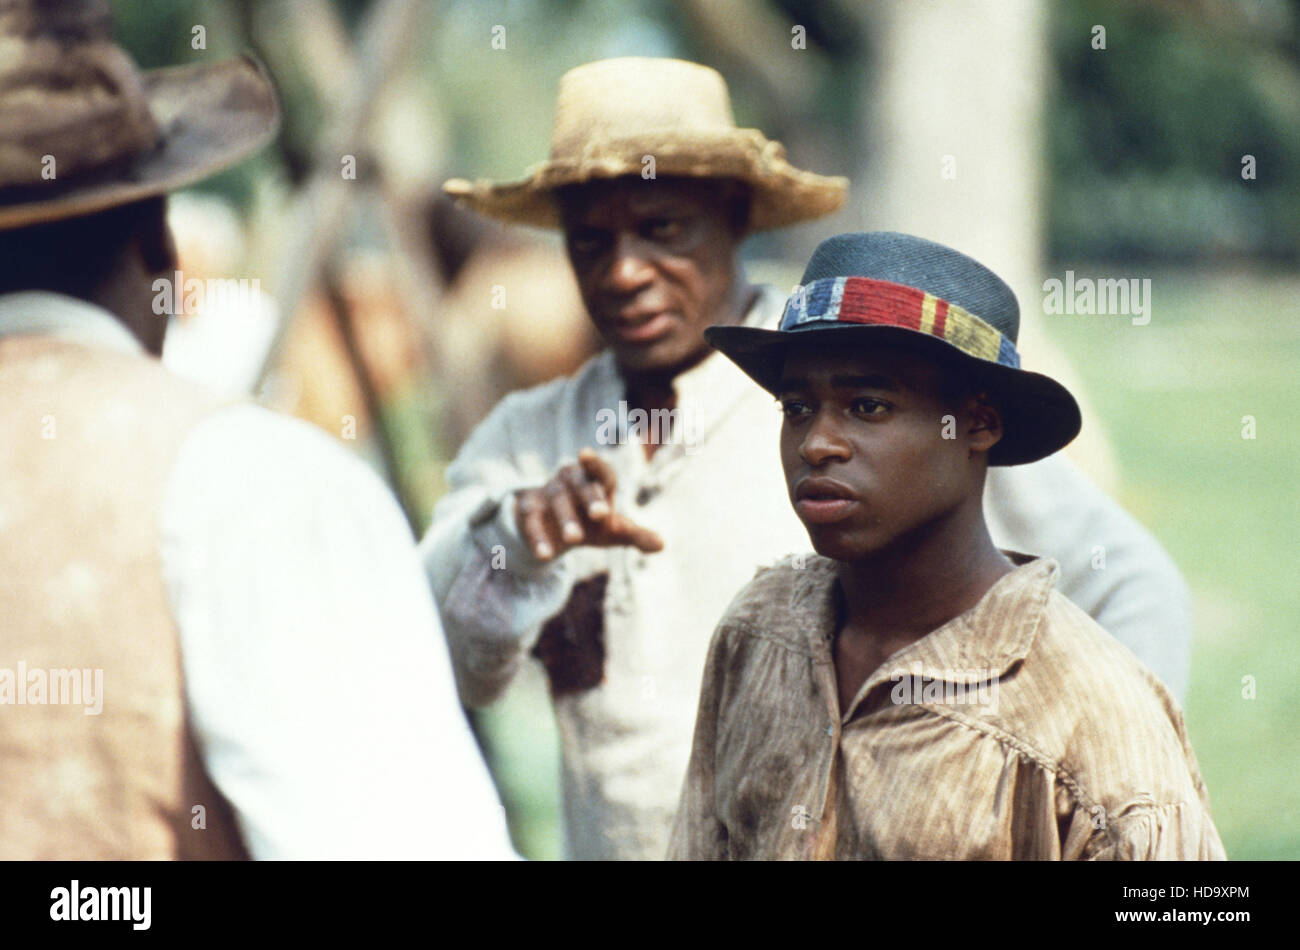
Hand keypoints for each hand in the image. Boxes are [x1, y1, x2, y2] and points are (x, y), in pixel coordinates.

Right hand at [514, 448, 663, 561]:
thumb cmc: (590, 523)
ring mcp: (547, 492)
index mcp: (594, 480)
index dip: (595, 464)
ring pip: (557, 501)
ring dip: (565, 520)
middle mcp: (570, 480)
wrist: (553, 530)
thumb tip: (662, 545)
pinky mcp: (527, 509)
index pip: (599, 470)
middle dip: (590, 498)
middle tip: (601, 515)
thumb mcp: (613, 530)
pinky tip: (544, 555)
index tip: (585, 455)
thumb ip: (637, 535)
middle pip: (581, 484)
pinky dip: (537, 537)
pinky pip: (531, 521)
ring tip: (573, 541)